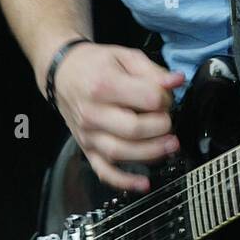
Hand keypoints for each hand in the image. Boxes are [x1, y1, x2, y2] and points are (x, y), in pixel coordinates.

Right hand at [53, 43, 186, 191]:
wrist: (62, 73)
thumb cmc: (95, 63)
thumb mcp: (125, 56)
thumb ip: (152, 71)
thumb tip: (177, 82)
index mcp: (104, 84)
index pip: (146, 99)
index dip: (165, 98)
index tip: (168, 96)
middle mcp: (92, 113)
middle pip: (134, 129)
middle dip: (161, 127)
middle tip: (169, 120)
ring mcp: (88, 134)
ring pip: (121, 153)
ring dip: (151, 153)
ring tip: (170, 145)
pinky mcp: (87, 148)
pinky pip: (104, 171)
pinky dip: (124, 181)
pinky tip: (144, 183)